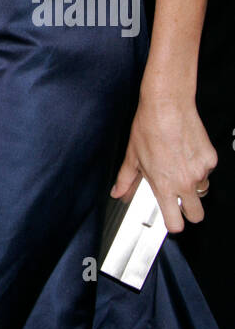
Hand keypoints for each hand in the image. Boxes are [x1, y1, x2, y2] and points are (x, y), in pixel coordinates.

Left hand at [111, 97, 216, 232]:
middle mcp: (185, 182)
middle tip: (180, 197)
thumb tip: (118, 192)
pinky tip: (186, 151)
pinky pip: (207, 170)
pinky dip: (199, 165)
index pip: (175, 223)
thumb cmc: (149, 127)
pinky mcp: (211, 159)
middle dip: (189, 211)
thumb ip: (126, 179)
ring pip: (203, 189)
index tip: (170, 217)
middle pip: (197, 216)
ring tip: (178, 165)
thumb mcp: (132, 156)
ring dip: (193, 184)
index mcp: (165, 186)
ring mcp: (200, 171)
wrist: (167, 105)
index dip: (173, 223)